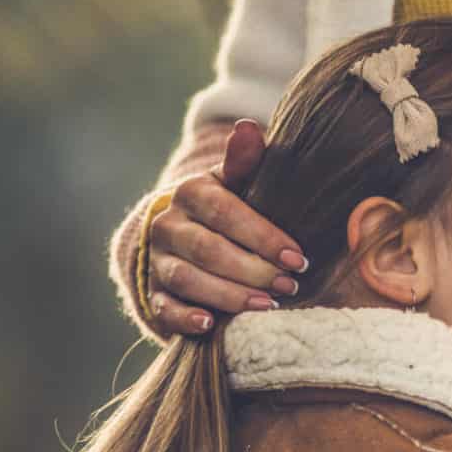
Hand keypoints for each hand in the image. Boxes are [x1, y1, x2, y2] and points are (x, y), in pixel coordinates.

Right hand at [144, 119, 308, 336]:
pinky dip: (185, 318)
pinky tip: (210, 325)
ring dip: (229, 295)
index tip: (299, 259)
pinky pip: (164, 307)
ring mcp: (158, 259)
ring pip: (188, 279)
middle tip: (290, 286)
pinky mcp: (153, 292)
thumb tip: (248, 127)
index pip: (227, 214)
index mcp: (192, 193)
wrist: (182, 234)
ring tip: (268, 305)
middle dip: (253, 270)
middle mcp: (168, 225)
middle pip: (209, 250)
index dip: (264, 238)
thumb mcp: (236, 184)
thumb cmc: (225, 209)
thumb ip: (245, 161)